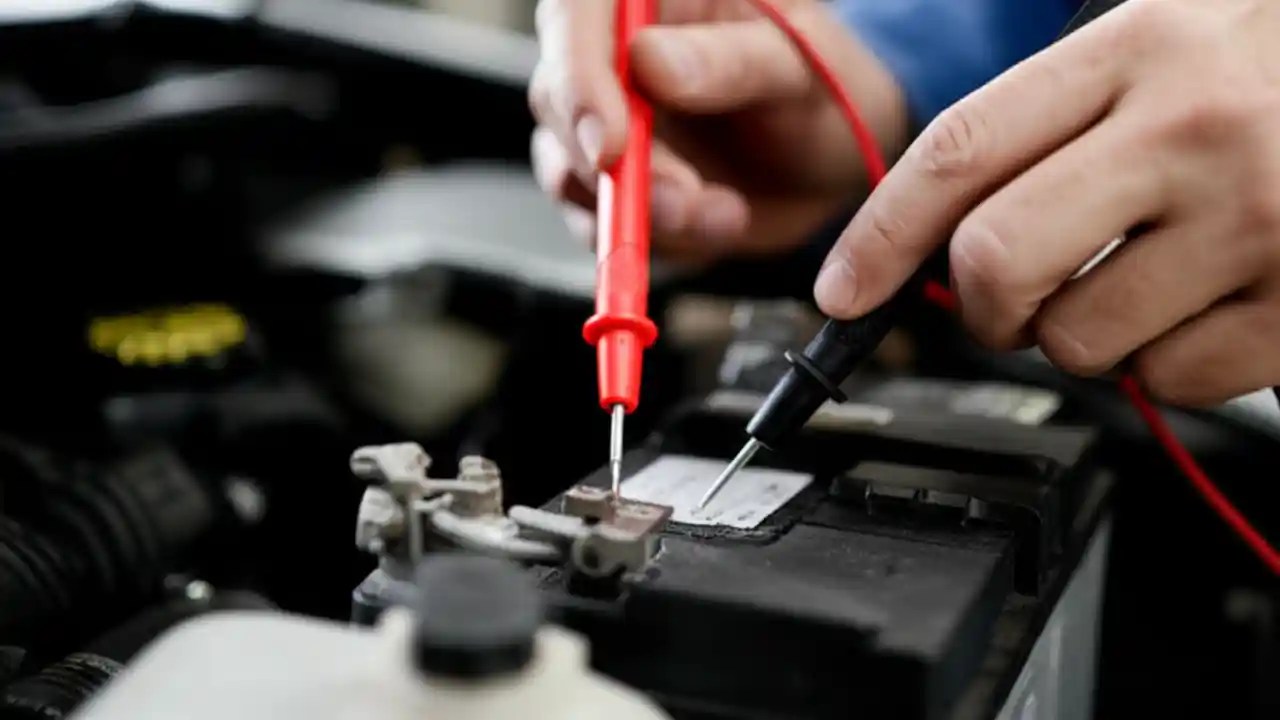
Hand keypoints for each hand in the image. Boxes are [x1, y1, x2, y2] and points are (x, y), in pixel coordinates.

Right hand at [529, 0, 907, 263]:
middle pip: (556, 100)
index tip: (608, 146)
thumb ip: (730, 61)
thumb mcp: (797, 66)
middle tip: (685, 199)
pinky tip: (716, 224)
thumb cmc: (824, 89)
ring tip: (724, 214)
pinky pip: (597, 226)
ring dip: (639, 213)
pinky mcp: (614, 190)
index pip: (575, 16)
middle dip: (614, 167)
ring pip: (568, 172)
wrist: (838, 161)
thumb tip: (649, 62)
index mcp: (648, 1)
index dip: (576, 77)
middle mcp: (611, 57)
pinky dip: (654, 242)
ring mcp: (606, 126)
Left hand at [816, 0, 1279, 406]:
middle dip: (979, 304)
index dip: (878, 235)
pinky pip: (1171, 379)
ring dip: (1079, 334)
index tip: (839, 293)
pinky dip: (1166, 361)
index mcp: (1139, 48)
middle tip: (1005, 297)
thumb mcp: (1162, 42)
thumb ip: (1049, 124)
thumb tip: (933, 234)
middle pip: (998, 261)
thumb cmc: (1271, 65)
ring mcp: (1258, 221)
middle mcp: (1193, 130)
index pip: (961, 152)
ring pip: (1079, 339)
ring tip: (1139, 280)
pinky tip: (1209, 303)